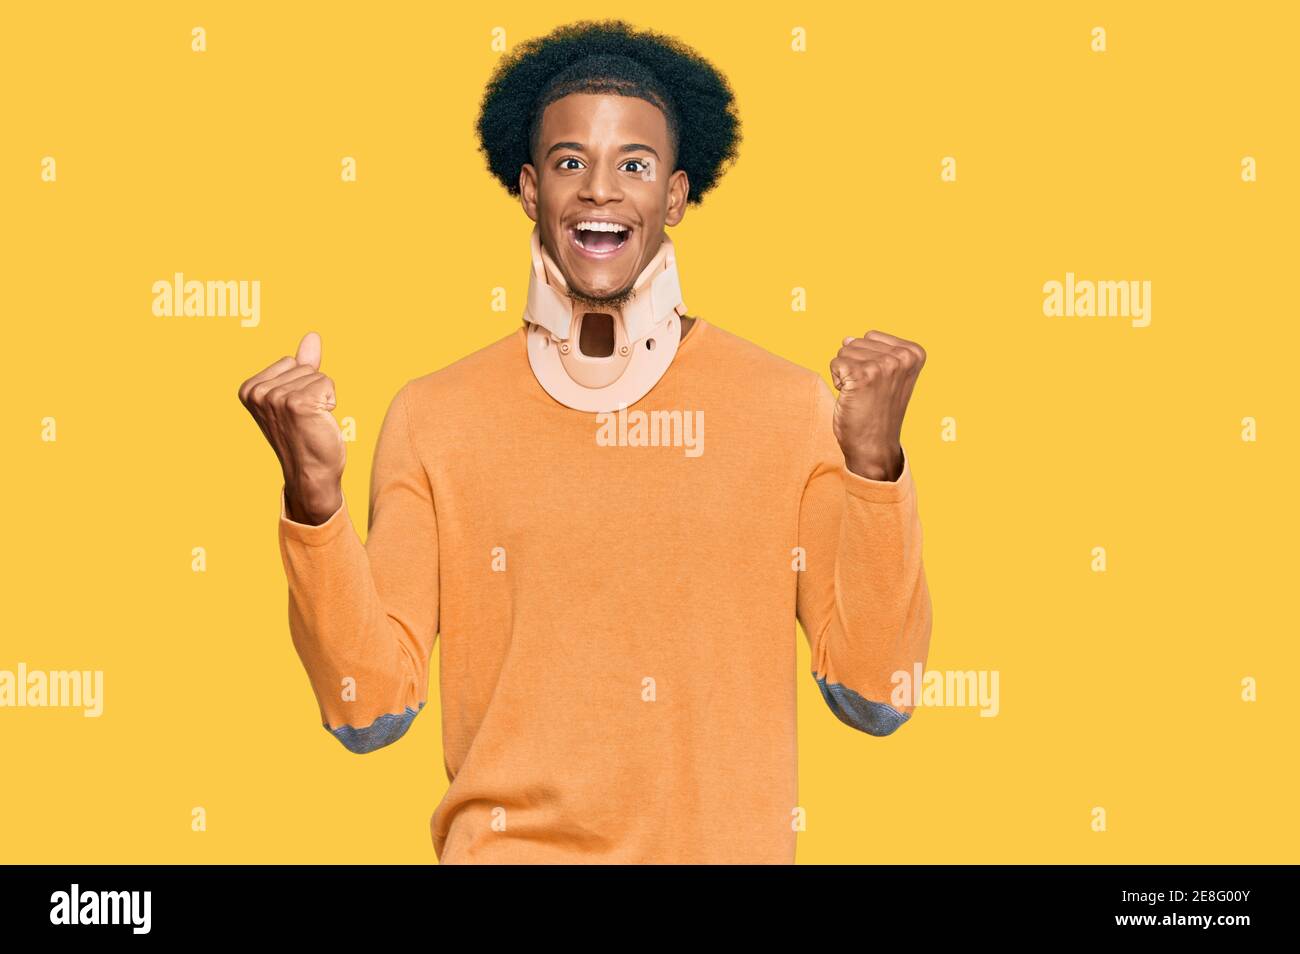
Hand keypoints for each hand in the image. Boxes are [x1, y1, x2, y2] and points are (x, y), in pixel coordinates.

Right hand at [238, 331, 344, 522]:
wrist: (311, 473)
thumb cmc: (305, 435)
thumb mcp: (299, 395)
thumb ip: (303, 365)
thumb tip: (312, 336)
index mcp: (249, 389)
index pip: (290, 362)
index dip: (301, 384)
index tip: (294, 411)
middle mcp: (258, 393)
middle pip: (304, 367)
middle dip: (313, 390)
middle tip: (305, 419)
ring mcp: (276, 398)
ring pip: (317, 376)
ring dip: (321, 399)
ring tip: (310, 422)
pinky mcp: (297, 404)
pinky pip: (326, 384)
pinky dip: (329, 402)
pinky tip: (319, 422)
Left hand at [828, 330, 925, 480]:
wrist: (875, 446)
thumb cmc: (878, 411)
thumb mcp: (889, 375)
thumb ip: (873, 351)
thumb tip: (846, 339)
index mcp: (914, 353)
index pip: (871, 336)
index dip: (867, 359)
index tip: (879, 383)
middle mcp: (902, 357)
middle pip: (856, 342)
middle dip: (855, 366)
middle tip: (869, 392)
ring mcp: (883, 365)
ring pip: (843, 351)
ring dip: (846, 374)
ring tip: (862, 395)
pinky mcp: (862, 375)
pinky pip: (835, 363)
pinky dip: (837, 381)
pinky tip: (852, 397)